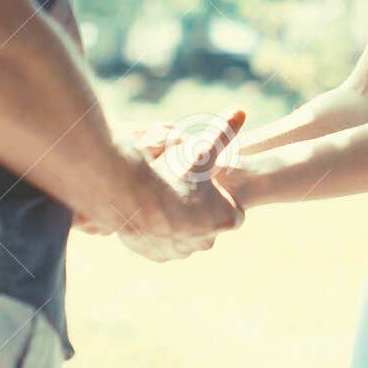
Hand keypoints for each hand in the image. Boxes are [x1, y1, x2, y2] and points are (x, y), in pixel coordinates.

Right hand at [69, 112, 241, 234]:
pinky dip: (157, 230)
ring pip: (183, 234)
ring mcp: (180, 251)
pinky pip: (161, 243)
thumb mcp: (200, 148)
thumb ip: (222, 132)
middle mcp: (206, 242)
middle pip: (207, 222)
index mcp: (224, 219)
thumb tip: (241, 111)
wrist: (126, 195)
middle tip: (181, 187)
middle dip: (198, 208)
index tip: (205, 182)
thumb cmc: (169, 170)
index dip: (219, 195)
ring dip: (177, 219)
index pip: (232, 211)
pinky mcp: (157, 256)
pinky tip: (149, 210)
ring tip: (163, 197)